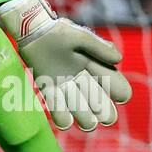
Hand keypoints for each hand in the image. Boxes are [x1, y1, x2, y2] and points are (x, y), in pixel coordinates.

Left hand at [0, 0, 132, 131]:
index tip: (117, 95)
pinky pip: (58, 109)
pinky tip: (65, 120)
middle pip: (101, 105)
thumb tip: (119, 59)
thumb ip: (99, 47)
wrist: (32, 30)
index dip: (120, 93)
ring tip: (85, 121)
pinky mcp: (49, 89)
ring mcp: (67, 86)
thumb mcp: (80, 36)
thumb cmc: (58, 31)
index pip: (117, 86)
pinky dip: (62, 117)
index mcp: (96, 67)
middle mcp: (84, 80)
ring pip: (81, 111)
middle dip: (104, 112)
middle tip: (100, 113)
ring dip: (85, 118)